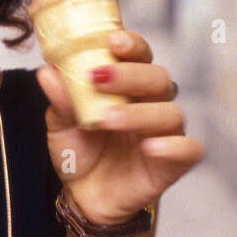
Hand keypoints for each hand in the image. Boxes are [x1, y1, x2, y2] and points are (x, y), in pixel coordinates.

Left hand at [37, 29, 203, 225]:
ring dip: (139, 113)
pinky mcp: (174, 162)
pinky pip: (189, 149)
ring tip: (108, 119)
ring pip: (170, 112)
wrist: (84, 196)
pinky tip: (150, 147)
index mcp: (128, 86)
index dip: (131, 44)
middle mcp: (151, 103)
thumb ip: (60, 99)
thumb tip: (47, 72)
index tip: (112, 40)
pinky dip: (173, 146)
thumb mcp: (61, 124)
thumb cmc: (80, 151)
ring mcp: (164, 132)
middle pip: (157, 78)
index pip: (139, 55)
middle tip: (99, 77)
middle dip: (130, 75)